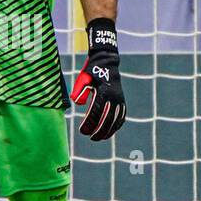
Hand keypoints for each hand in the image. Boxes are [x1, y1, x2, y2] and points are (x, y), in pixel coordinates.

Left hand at [70, 18, 125, 140]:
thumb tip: (78, 103)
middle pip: (107, 119)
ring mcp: (119, 99)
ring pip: (116, 120)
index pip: (96, 113)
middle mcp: (113, 97)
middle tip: (90, 137)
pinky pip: (121, 116)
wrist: (107, 63)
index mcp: (103, 92)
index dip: (89, 124)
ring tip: (98, 138)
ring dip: (108, 131)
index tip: (82, 131)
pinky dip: (116, 125)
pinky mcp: (122, 101)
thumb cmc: (92, 71)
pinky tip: (110, 132)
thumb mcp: (83, 78)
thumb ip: (79, 90)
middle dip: (99, 131)